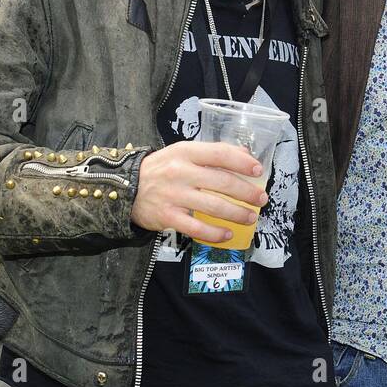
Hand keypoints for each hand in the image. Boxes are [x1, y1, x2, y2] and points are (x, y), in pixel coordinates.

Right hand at [132, 141, 267, 243]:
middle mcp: (180, 172)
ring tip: (250, 217)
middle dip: (247, 192)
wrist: (125, 187)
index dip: (243, 163)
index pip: (220, 154)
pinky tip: (227, 234)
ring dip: (237, 213)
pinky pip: (196, 227)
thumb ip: (212, 153)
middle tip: (261, 199)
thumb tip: (245, 155)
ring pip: (213, 206)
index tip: (258, 171)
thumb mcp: (183, 152)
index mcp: (186, 152)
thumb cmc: (162, 168)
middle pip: (222, 182)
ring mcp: (174, 195)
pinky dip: (215, 232)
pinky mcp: (167, 216)